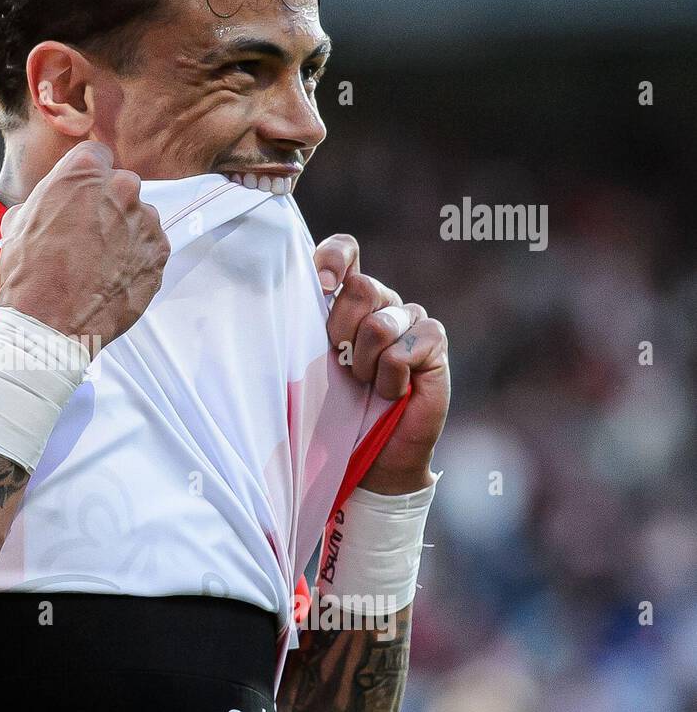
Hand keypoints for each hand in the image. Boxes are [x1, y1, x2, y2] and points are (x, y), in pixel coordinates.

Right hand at [0, 140, 169, 353]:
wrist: (50, 324)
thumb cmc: (29, 274)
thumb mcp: (18, 223)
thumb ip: (44, 199)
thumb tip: (50, 202)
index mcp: (84, 171)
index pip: (95, 156)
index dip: (85, 179)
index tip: (80, 196)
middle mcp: (121, 188)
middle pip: (121, 186)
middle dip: (106, 205)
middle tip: (87, 236)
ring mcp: (145, 221)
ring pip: (138, 217)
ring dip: (124, 233)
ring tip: (100, 262)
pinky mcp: (159, 253)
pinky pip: (150, 247)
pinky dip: (136, 258)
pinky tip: (113, 276)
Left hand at [312, 233, 449, 494]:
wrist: (370, 460)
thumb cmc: (331, 412)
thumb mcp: (305, 364)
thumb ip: (300, 326)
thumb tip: (278, 293)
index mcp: (347, 299)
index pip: (345, 251)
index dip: (335, 257)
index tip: (323, 285)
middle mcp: (381, 303)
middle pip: (360, 287)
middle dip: (340, 330)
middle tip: (340, 364)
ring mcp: (411, 321)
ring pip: (379, 323)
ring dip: (363, 364)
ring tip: (365, 385)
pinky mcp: (434, 345)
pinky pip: (403, 351)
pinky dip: (390, 379)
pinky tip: (393, 394)